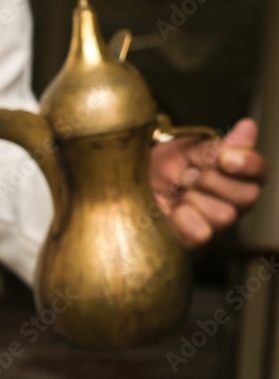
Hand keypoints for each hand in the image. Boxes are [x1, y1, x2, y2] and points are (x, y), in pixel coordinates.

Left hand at [152, 118, 267, 248]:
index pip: (259, 172)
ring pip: (225, 216)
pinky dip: (181, 219)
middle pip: (247, 196)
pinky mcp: (191, 246)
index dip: (249, 164)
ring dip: (194, 199)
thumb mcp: (184, 150)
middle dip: (213, 181)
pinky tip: (169, 212)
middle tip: (187, 176)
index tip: (225, 157)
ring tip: (175, 194)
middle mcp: (229, 204)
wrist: (122, 188)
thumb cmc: (154, 169)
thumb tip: (247, 128)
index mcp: (233, 178)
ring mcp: (213, 229)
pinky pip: (201, 234)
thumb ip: (217, 145)